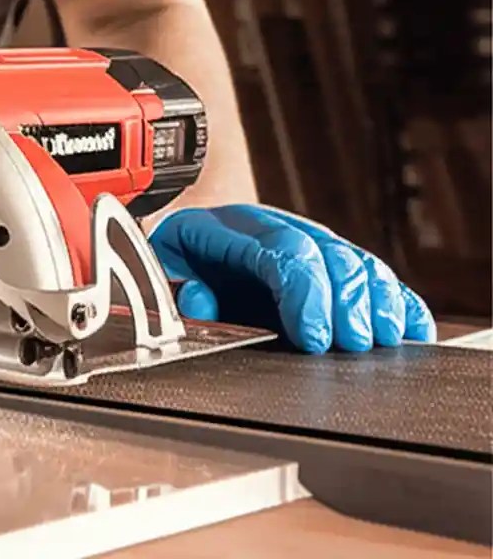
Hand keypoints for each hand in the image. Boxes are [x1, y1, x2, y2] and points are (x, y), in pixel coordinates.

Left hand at [149, 205, 435, 352]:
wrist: (185, 236)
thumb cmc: (174, 261)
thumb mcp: (161, 270)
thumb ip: (176, 287)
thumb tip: (200, 299)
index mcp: (233, 227)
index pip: (282, 250)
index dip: (305, 292)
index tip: (313, 336)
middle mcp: (278, 228)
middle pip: (329, 255)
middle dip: (347, 301)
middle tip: (355, 344)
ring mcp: (309, 241)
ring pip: (356, 262)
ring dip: (377, 300)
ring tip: (385, 338)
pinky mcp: (329, 262)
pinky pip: (370, 276)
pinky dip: (395, 300)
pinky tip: (410, 326)